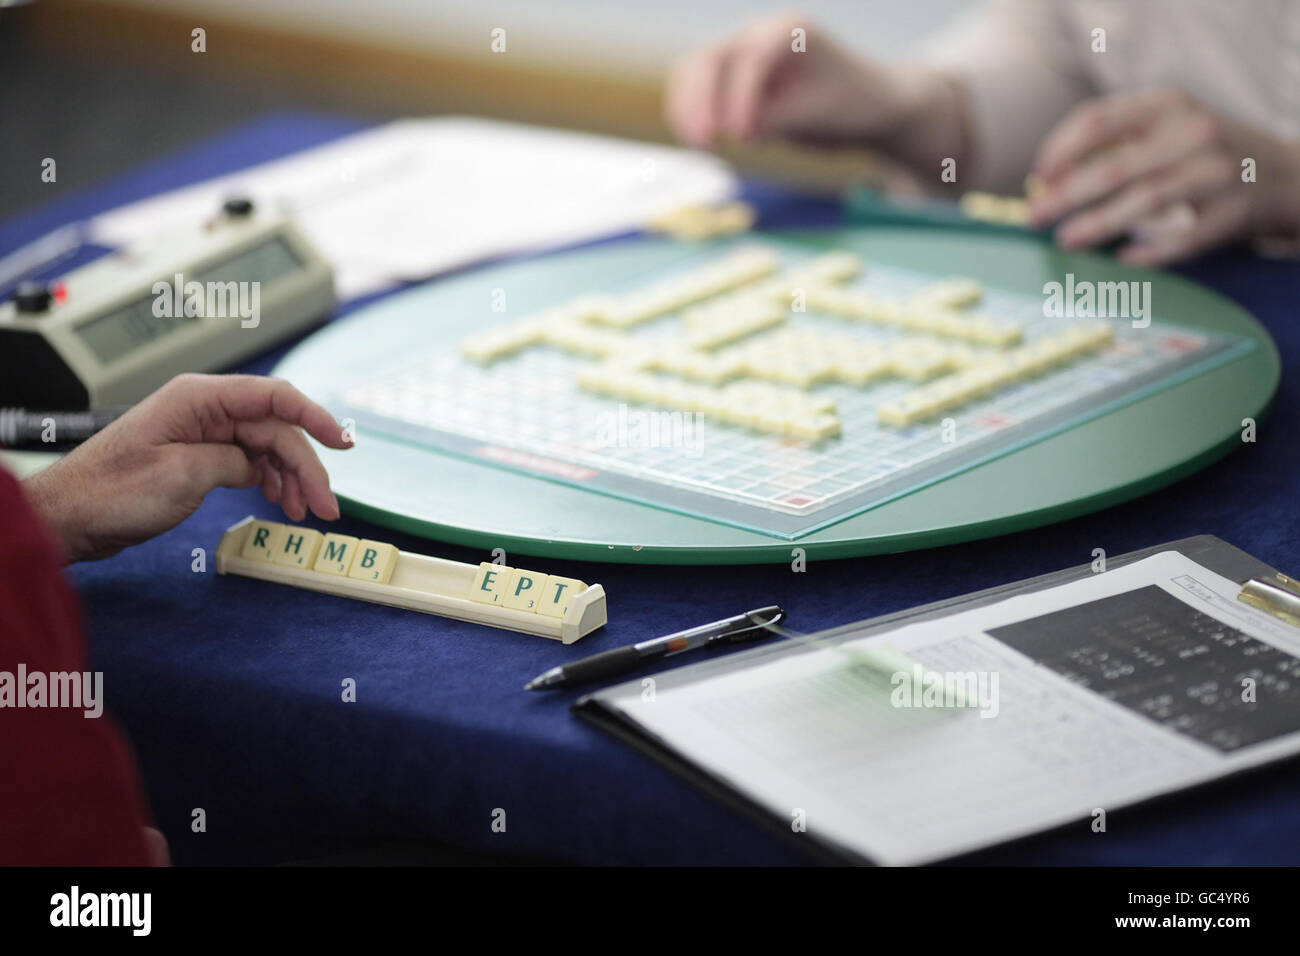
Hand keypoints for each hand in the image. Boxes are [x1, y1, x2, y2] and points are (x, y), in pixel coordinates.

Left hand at [23, 373, 351, 562]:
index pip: (274, 398)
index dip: (315, 418)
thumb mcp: (182, 475)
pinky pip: (250, 461)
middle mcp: (206, 409)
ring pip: (268, 448)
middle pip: (276, 430)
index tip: (343, 443)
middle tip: (325, 505)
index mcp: (200, 398)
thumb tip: (258, 464)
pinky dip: (269, 481)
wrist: (72, 517)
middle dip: (306, 467)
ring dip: (291, 479)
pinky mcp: (202, 455)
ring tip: (303, 512)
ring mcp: (205, 431)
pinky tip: (279, 502)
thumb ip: (232, 460)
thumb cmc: (112, 492)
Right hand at [665, 14, 965, 167]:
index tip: (743, 137)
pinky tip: (699, 141)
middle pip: (711, 59)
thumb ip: (777, 118)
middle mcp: (757, 33)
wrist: (864, 102)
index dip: (741, 98)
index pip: (751, 60)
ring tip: (699, 146)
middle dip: (701, 102)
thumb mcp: (818, 113)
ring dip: (688, 107)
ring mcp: (740, 52)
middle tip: (704, 144)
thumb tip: (733, 128)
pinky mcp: (730, 77)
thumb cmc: (849, 103)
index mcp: (788, 31)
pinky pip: (696, 88)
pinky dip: (690, 112)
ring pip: (695, 70)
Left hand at [1029, 87, 1299, 265]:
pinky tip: (1123, 259)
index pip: (1100, 119)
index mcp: (1168, 104)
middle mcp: (1194, 132)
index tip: (1037, 178)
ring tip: (1065, 239)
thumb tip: (1047, 182)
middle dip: (1067, 195)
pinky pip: (1183, 238)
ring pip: (1146, 201)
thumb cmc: (1201, 153)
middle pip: (1116, 167)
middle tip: (1034, 216)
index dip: (1061, 150)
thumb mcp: (1165, 127)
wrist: (1283, 173)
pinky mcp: (1234, 212)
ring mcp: (1217, 172)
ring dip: (1099, 224)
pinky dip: (1151, 252)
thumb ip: (1114, 144)